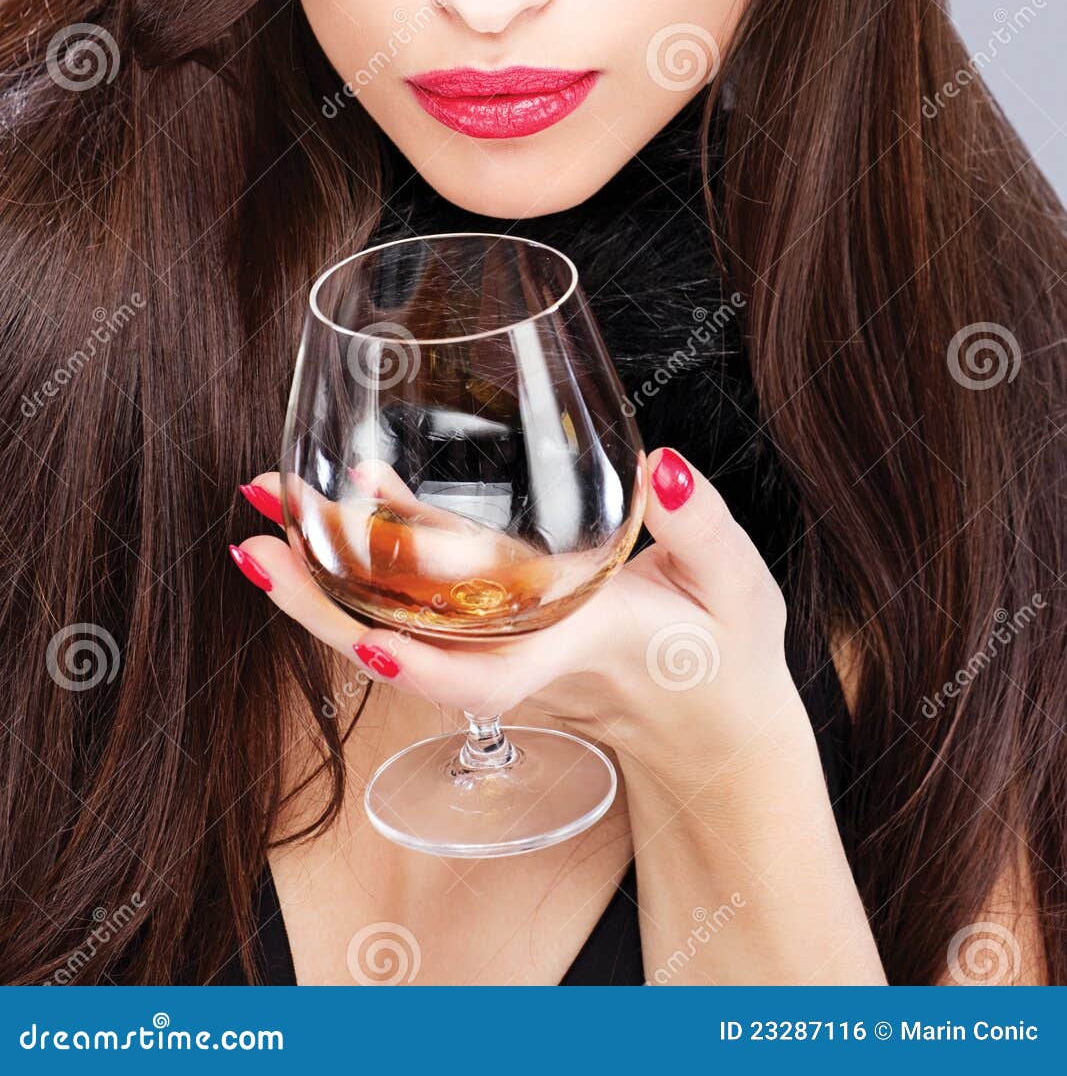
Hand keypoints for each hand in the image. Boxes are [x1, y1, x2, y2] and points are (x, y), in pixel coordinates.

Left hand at [230, 447, 812, 782]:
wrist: (711, 730)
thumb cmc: (726, 656)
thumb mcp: (739, 589)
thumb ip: (703, 526)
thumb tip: (659, 463)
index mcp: (582, 649)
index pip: (491, 676)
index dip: (423, 667)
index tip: (361, 646)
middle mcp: (523, 660)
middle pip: (406, 652)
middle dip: (324, 606)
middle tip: (252, 546)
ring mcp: (500, 654)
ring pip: (397, 629)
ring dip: (324, 581)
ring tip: (262, 513)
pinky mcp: (494, 636)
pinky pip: (420, 607)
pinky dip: (373, 558)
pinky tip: (345, 497)